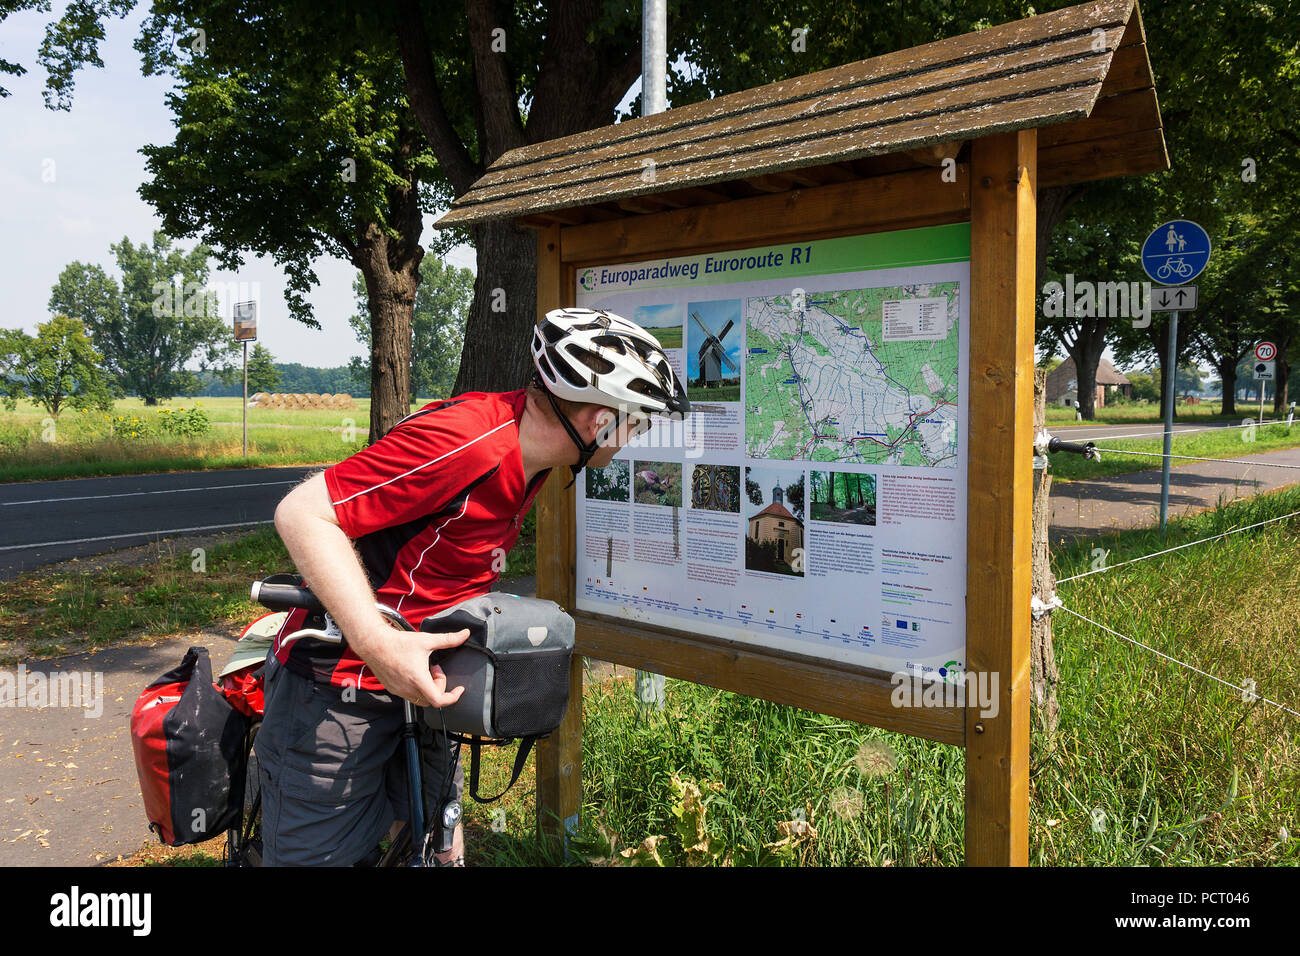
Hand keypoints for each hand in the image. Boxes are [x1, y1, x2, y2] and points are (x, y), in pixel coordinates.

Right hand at [354, 625, 470, 707]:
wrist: (373, 643)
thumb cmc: (398, 642)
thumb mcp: (427, 640)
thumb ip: (448, 639)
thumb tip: (465, 634)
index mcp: (418, 679)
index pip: (439, 700)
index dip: (452, 697)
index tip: (459, 689)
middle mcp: (408, 689)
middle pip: (432, 699)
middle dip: (439, 686)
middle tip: (436, 668)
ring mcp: (399, 691)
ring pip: (420, 699)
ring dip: (428, 687)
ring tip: (426, 670)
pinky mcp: (392, 689)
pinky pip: (410, 696)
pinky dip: (417, 688)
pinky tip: (415, 671)